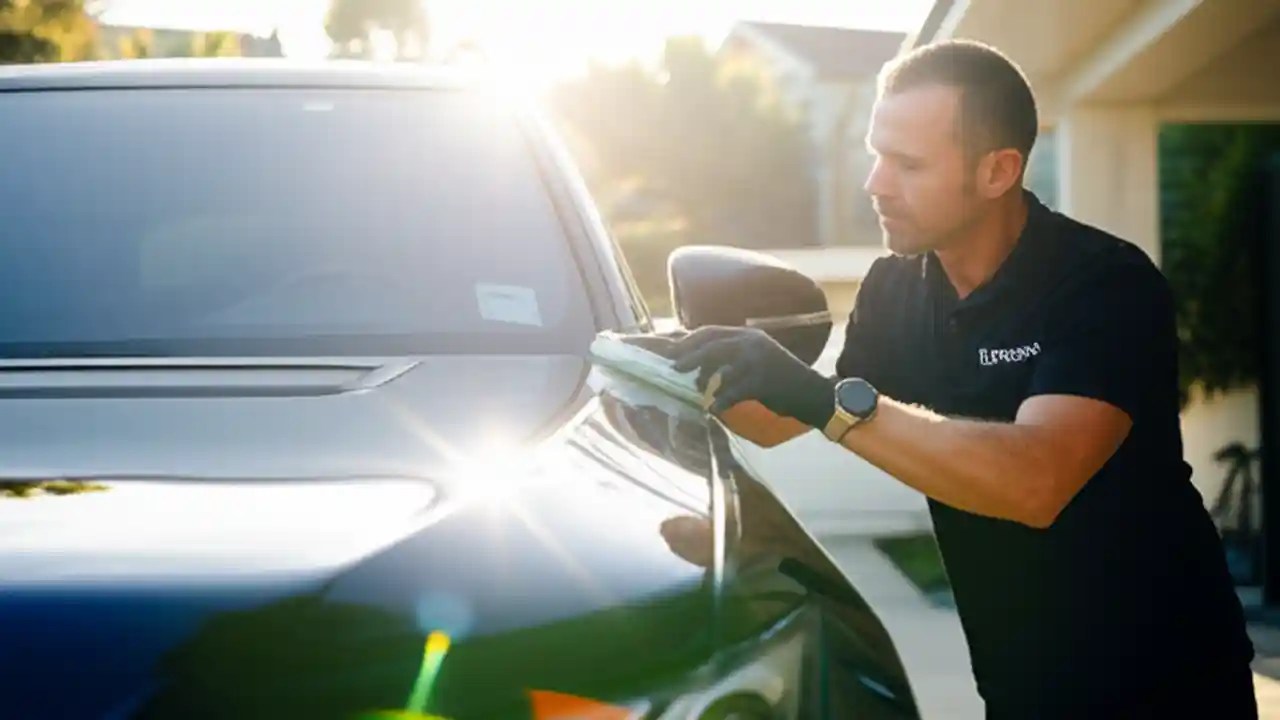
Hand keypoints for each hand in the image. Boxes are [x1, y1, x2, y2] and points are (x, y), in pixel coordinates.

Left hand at [667, 326, 835, 428]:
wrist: (812, 393)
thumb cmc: (778, 381)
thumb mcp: (754, 361)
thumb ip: (729, 360)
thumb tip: (695, 367)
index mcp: (747, 336)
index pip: (710, 332)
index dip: (687, 340)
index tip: (667, 349)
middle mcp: (752, 342)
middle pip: (712, 343)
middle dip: (689, 353)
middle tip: (673, 365)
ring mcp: (759, 359)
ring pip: (723, 364)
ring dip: (704, 376)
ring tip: (693, 386)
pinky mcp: (765, 380)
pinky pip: (736, 390)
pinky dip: (723, 400)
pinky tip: (713, 409)